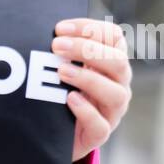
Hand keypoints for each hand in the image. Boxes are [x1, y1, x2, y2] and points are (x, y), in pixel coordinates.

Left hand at [51, 17, 131, 163]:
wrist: (55, 132)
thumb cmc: (60, 91)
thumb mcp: (65, 66)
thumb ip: (62, 49)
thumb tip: (45, 31)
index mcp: (111, 63)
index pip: (114, 37)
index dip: (90, 28)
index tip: (60, 28)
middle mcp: (118, 85)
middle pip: (119, 62)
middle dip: (87, 50)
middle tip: (56, 46)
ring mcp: (112, 112)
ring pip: (116, 94)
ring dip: (88, 79)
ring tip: (61, 71)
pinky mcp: (99, 135)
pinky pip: (101, 126)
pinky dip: (87, 111)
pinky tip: (69, 99)